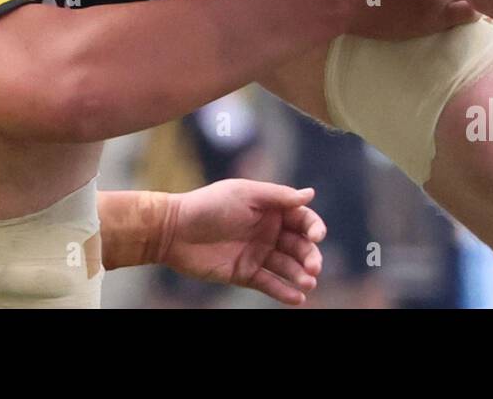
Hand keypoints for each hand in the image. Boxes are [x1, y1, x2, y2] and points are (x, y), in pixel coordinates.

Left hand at [161, 180, 325, 305]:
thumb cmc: (209, 205)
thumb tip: (310, 194)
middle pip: (299, 245)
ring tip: (307, 282)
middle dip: (310, 256)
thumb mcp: (245, 194)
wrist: (175, 230)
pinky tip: (297, 298)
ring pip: (287, 266)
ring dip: (301, 275)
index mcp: (270, 209)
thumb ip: (278, 196)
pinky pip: (270, 284)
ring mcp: (257, 253)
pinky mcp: (245, 274)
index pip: (302, 219)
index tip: (317, 236)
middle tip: (313, 267)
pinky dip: (284, 291)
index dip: (314, 227)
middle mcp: (268, 231)